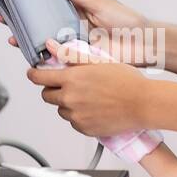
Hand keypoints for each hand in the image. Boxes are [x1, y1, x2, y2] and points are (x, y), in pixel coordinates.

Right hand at [0, 0, 152, 65]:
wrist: (144, 44)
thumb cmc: (127, 21)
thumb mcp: (100, 4)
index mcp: (77, 13)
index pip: (49, 8)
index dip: (32, 6)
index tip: (14, 1)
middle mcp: (73, 30)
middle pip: (43, 27)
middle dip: (23, 24)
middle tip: (4, 20)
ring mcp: (75, 46)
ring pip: (47, 44)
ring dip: (29, 42)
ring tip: (13, 38)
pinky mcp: (80, 61)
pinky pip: (60, 60)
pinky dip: (45, 59)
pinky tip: (31, 56)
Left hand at [26, 39, 148, 135]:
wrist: (143, 104)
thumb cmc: (126, 81)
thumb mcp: (98, 61)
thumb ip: (72, 54)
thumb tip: (53, 47)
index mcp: (72, 79)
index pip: (39, 78)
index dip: (34, 74)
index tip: (34, 73)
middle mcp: (70, 98)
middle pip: (46, 96)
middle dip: (52, 89)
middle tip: (67, 85)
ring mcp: (76, 116)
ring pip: (61, 110)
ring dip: (67, 103)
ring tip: (87, 97)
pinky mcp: (84, 129)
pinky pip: (73, 122)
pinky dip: (79, 116)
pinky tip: (94, 108)